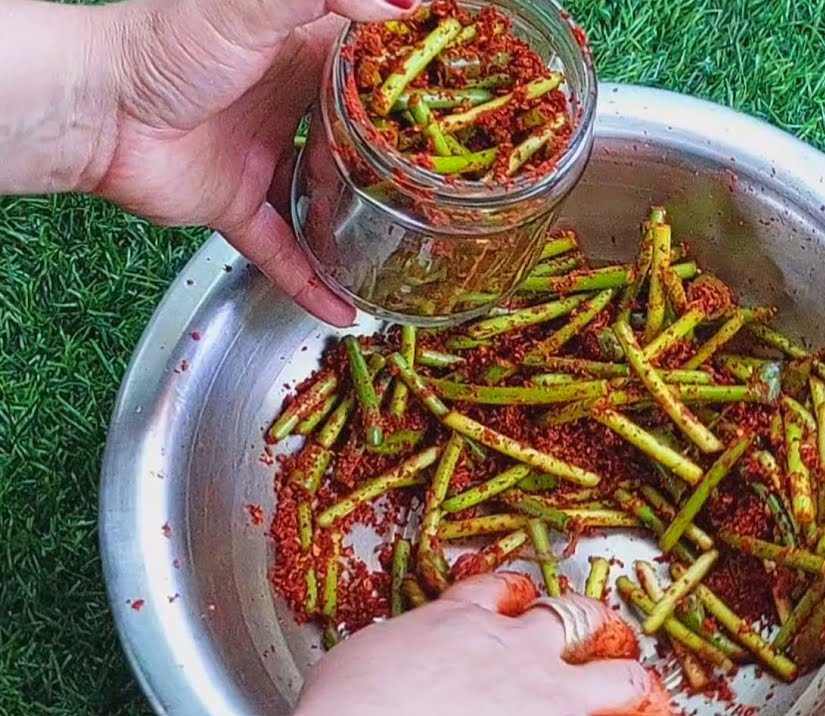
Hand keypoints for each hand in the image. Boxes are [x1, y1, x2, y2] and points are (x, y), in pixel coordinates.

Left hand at [86, 0, 429, 325]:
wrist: (92, 110)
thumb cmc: (164, 48)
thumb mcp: (254, 5)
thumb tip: (405, 1)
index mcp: (300, 53)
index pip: (372, 69)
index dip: (414, 85)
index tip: (462, 102)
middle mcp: (288, 105)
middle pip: (359, 140)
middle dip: (399, 163)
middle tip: (448, 187)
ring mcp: (263, 157)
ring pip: (327, 198)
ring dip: (361, 225)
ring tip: (410, 249)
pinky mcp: (235, 205)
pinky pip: (283, 250)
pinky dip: (310, 281)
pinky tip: (343, 307)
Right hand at [293, 573, 671, 715]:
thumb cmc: (343, 709)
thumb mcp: (363, 658)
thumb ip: (404, 651)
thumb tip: (398, 664)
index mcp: (459, 621)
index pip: (501, 589)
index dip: (517, 595)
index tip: (521, 601)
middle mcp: (514, 649)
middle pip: (575, 616)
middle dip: (595, 624)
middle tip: (603, 633)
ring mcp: (546, 697)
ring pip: (619, 678)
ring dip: (636, 684)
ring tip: (649, 694)